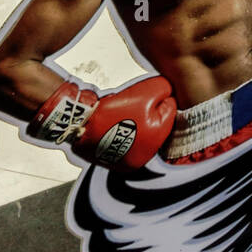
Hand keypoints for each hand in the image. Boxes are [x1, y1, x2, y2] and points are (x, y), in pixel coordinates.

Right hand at [27, 76, 176, 170]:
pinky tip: (117, 125)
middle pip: (158, 125)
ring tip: (124, 114)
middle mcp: (146, 157)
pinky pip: (128, 144)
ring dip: (139, 123)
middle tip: (135, 102)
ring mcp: (130, 162)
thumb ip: (165, 89)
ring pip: (144, 135)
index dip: (160, 97)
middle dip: (151, 111)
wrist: (81, 123)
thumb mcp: (147, 90)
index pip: (170, 110)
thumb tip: (170, 93)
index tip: (145, 93)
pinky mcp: (115, 162)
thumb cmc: (114, 108)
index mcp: (157, 140)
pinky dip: (125, 134)